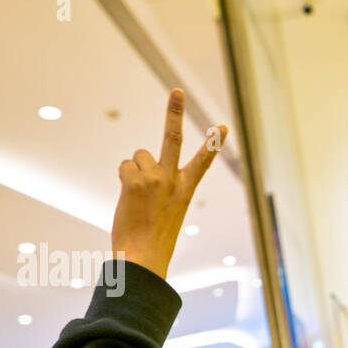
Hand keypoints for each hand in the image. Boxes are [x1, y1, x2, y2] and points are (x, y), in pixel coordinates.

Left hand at [111, 89, 227, 279]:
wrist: (143, 256)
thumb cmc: (153, 241)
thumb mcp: (165, 212)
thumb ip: (160, 188)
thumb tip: (137, 167)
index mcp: (185, 190)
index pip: (203, 162)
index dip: (213, 143)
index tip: (223, 127)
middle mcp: (172, 180)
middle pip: (173, 138)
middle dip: (175, 112)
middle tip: (177, 91)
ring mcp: (154, 178)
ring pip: (138, 156)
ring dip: (134, 171)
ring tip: (138, 196)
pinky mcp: (135, 180)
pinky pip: (125, 166)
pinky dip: (124, 179)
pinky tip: (128, 198)